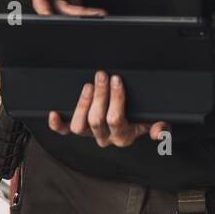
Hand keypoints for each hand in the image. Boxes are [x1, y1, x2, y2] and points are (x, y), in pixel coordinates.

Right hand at [30, 0, 105, 16]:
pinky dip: (88, 14)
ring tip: (98, 15)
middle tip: (81, 19)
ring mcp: (59, 0)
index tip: (48, 15)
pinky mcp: (70, 2)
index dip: (43, 7)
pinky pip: (78, 11)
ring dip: (82, 16)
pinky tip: (99, 13)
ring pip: (68, 13)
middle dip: (68, 17)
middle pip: (56, 10)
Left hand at [49, 71, 169, 147]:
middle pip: (97, 120)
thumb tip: (158, 131)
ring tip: (89, 86)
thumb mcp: (157, 119)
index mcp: (124, 136)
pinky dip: (57, 124)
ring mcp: (90, 134)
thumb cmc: (145, 116)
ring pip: (79, 126)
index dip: (115, 99)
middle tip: (102, 76)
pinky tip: (53, 113)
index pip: (116, 120)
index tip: (116, 79)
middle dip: (100, 95)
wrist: (135, 119)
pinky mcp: (78, 129)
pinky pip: (64, 130)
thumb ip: (161, 127)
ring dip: (83, 104)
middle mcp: (105, 138)